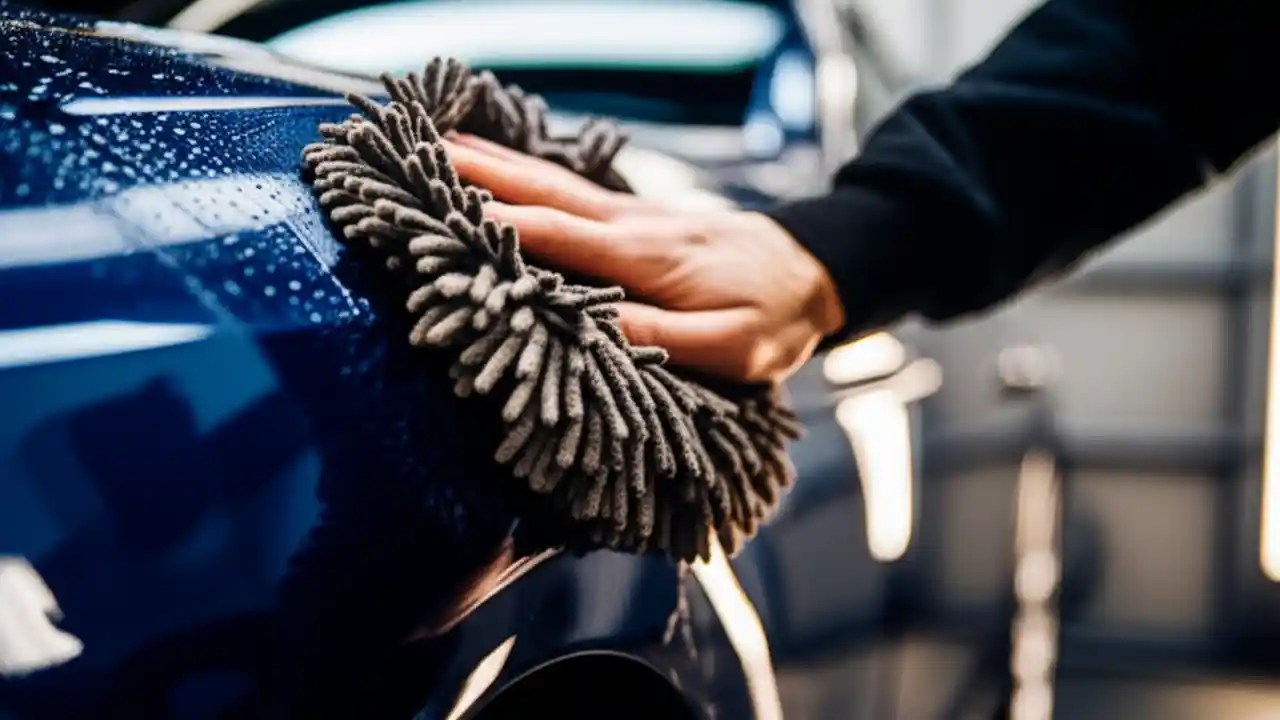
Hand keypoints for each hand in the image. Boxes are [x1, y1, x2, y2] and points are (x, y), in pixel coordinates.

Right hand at [442, 133, 845, 383]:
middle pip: (541, 191)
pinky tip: (499, 163)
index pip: (555, 234)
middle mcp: (628, 225)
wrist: (811, 270)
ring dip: (494, 162)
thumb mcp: (730, 347)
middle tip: (416, 153)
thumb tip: (590, 329)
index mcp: (644, 258)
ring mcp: (629, 216)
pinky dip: (526, 172)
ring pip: (552, 182)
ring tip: (438, 142)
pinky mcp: (633, 219)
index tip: (438, 213)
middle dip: (477, 174)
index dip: (496, 225)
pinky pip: (569, 189)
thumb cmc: (770, 317)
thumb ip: (663, 340)